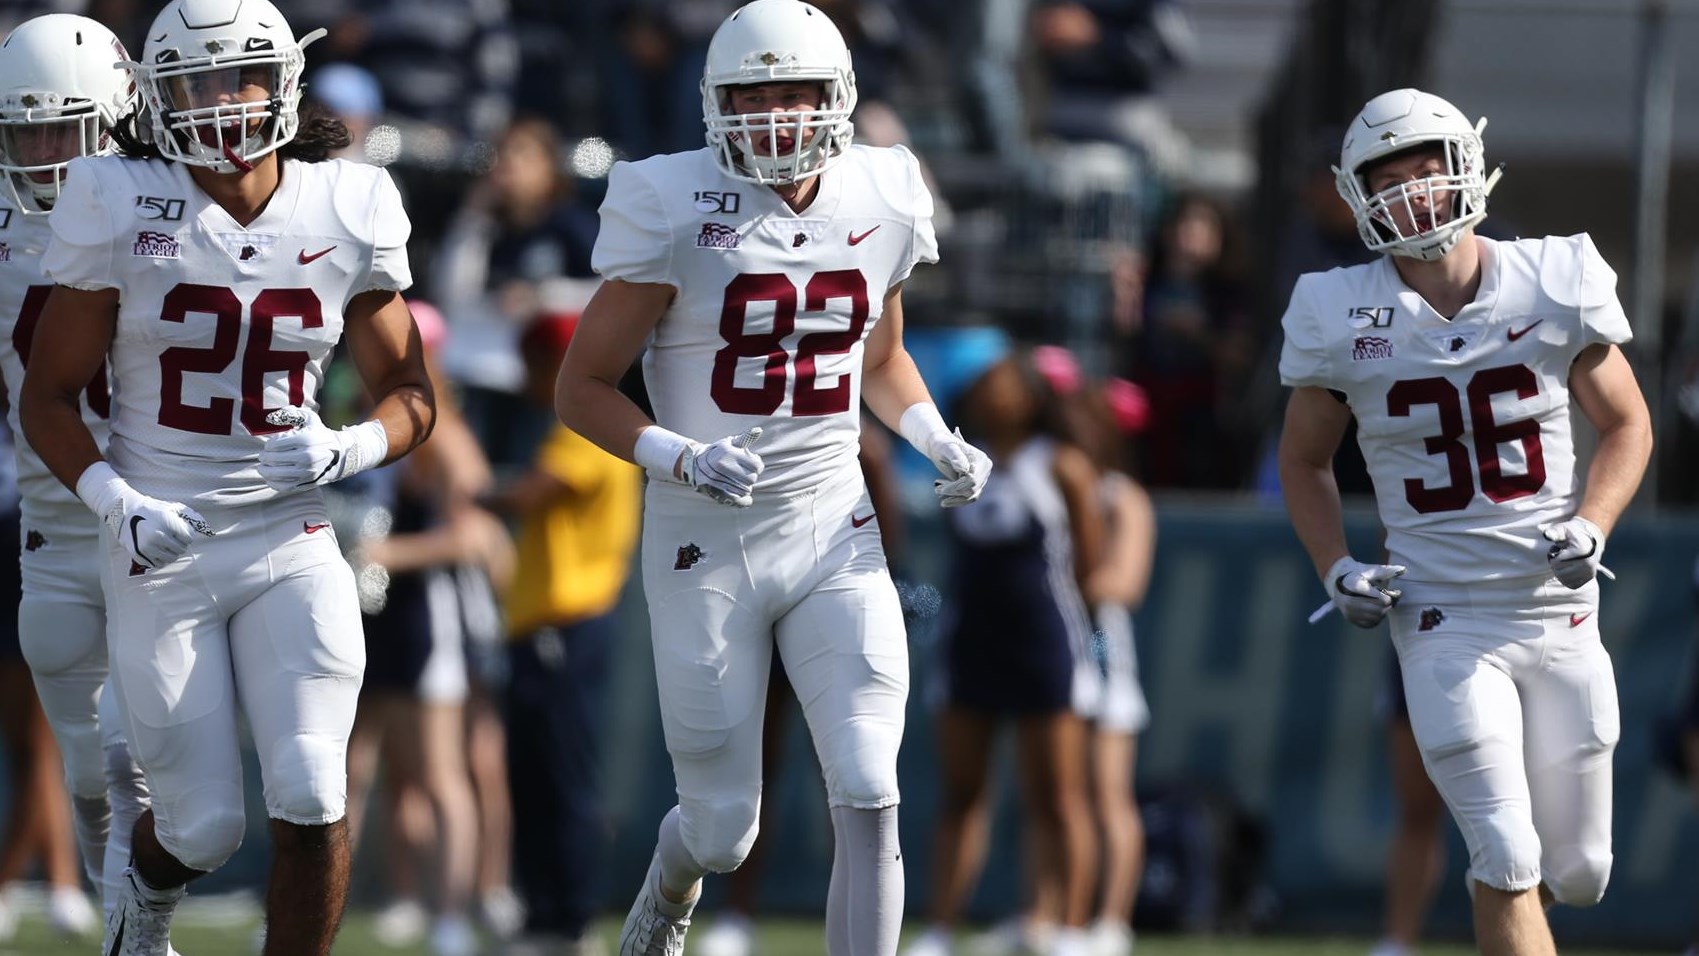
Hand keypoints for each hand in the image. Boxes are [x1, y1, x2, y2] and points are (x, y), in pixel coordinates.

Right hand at [104, 492, 213, 569]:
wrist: (126, 512)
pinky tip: (158, 549)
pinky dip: (161, 558)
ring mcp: (148, 547)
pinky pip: (158, 563)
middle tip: (173, 538)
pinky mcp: (139, 554)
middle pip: (181, 549)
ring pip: (171, 558)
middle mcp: (158, 537)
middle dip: (180, 544)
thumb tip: (208, 531)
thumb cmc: (153, 509)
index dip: (186, 535)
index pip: (189, 539)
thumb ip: (191, 518)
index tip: (180, 531)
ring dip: (172, 552)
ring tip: (166, 544)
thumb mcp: (173, 508)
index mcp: (168, 524)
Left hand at [259, 406, 382, 488]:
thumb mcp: (311, 419)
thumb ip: (292, 413)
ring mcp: (306, 472)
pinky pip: (283, 486)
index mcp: (306, 440)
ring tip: (262, 467)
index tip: (270, 445)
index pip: (275, 444)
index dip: (268, 445)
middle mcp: (306, 456)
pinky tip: (270, 477)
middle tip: (264, 456)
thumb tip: (272, 416)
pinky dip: (273, 483)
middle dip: (265, 457)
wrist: (341, 455)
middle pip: (273, 459)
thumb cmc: (321, 435)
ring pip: (275, 474)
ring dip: (264, 470)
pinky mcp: (307, 483)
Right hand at [682, 427, 763, 506]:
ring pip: (746, 490)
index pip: (757, 465)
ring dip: (746, 487)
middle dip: (751, 476)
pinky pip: (738, 501)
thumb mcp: (729, 443)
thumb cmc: (717, 453)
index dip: (757, 465)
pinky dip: (744, 501)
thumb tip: (758, 430)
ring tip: (739, 482)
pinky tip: (746, 498)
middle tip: (744, 474)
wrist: (693, 465)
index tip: (751, 464)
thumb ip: (745, 438)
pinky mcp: (716, 493)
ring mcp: (719, 481)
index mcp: (729, 453)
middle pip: (752, 478)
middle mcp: (723, 466)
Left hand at [922, 428, 991, 507]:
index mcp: (981, 459)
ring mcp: (981, 478)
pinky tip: (943, 499)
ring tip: (938, 491)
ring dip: (954, 497)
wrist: (939, 446)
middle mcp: (985, 469)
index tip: (939, 487)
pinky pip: (968, 498)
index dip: (956, 487)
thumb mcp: (947, 448)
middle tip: (937, 489)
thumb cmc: (942, 445)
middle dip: (953, 492)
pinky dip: (955, 500)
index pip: (972, 480)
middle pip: (972, 490)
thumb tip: (964, 469)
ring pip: (971, 496)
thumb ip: (956, 456)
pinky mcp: (975, 485)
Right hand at [1326, 556, 1405, 627]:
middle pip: (1380, 609)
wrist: (1338, 582)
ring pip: (1376, 617)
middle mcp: (1349, 601)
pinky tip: (1376, 610)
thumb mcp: (1370, 570)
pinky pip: (1370, 624)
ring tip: (1383, 603)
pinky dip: (1376, 618)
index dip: (1392, 596)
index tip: (1396, 592)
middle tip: (1391, 599)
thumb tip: (1403, 569)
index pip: (1382, 599)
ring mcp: (1349, 611)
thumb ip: (1386, 571)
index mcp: (1355, 586)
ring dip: (1383, 611)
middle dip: (1388, 604)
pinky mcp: (1350, 618)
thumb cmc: (1357, 574)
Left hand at [1542, 515, 1605, 588]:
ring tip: (1566, 561)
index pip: (1556, 562)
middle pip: (1559, 572)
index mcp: (1581, 551)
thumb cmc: (1574, 533)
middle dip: (1556, 564)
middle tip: (1562, 555)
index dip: (1553, 555)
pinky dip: (1566, 578)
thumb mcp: (1564, 529)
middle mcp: (1588, 563)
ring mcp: (1589, 572)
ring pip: (1563, 579)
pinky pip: (1571, 584)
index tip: (1559, 548)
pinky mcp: (1589, 578)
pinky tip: (1569, 568)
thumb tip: (1547, 535)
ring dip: (1560, 571)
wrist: (1592, 539)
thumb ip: (1554, 532)